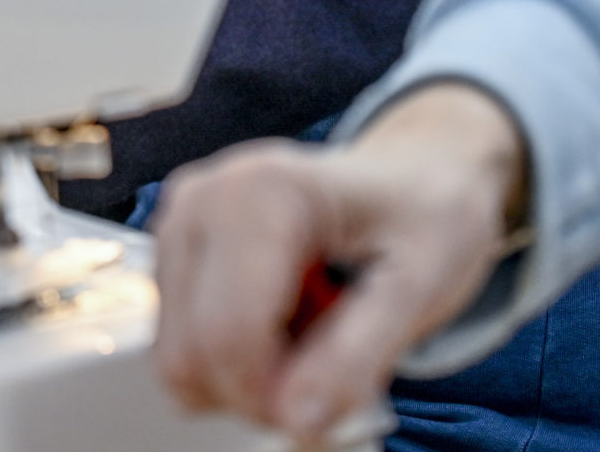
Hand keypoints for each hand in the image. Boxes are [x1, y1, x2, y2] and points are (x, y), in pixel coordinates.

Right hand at [152, 81, 528, 447]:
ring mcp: (180, 222)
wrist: (415, 177)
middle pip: (193, 354)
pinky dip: (234, 360)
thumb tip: (296, 422)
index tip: (338, 398)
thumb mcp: (421, 287)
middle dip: (262, 391)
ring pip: (179, 359)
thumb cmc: (425, 219)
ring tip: (314, 334)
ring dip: (248, 376)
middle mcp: (203, 198)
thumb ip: (357, 357)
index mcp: (263, 190)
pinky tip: (286, 323)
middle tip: (333, 371)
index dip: (279, 396)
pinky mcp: (174, 250)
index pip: (230, 335)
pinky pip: (182, 346)